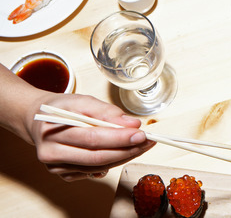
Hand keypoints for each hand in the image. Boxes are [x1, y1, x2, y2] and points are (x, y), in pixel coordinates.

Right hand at [25, 93, 153, 181]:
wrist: (38, 120)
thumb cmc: (62, 108)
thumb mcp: (82, 100)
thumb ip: (107, 111)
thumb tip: (132, 123)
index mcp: (53, 131)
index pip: (93, 138)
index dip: (119, 138)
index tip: (141, 133)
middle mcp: (51, 153)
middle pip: (96, 156)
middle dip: (127, 150)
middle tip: (147, 142)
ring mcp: (56, 166)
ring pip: (97, 167)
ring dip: (123, 157)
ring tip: (141, 146)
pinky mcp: (62, 174)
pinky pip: (92, 172)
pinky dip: (111, 163)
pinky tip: (123, 153)